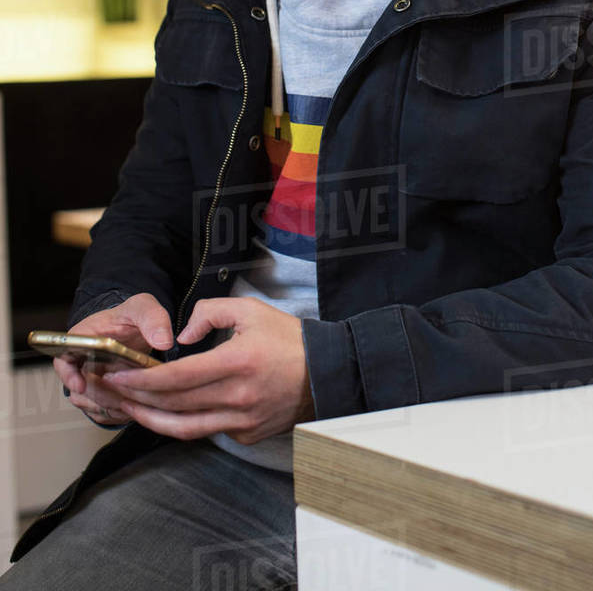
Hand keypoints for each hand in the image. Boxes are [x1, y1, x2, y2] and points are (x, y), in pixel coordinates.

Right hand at [54, 292, 172, 426]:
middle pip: (80, 389)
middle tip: (124, 392)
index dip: (69, 375)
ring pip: (92, 404)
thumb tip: (163, 341)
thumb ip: (153, 318)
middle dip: (102, 394)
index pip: (63, 360)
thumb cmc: (132, 317)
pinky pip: (104, 413)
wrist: (137, 330)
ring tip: (135, 396)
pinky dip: (118, 413)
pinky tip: (135, 403)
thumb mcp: (144, 307)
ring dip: (113, 405)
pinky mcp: (101, 395)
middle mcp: (82, 363)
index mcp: (83, 338)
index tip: (81, 385)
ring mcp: (91, 381)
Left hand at [100, 298, 314, 443]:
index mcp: (236, 362)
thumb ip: (211, 313)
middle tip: (112, 391)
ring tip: (128, 409)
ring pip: (184, 428)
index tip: (120, 376)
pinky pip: (207, 431)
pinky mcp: (247, 436)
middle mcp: (236, 398)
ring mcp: (242, 422)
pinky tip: (166, 414)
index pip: (177, 377)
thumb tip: (181, 336)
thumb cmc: (288, 339)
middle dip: (137, 399)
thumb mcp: (251, 310)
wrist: (326, 372)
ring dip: (151, 420)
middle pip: (174, 405)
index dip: (143, 379)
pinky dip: (182, 424)